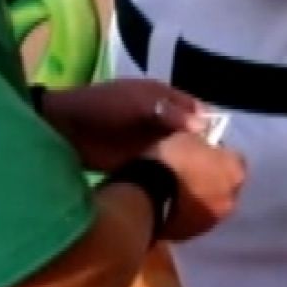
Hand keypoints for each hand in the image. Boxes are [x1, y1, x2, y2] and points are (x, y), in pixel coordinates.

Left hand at [44, 80, 207, 172]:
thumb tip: (204, 126)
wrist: (63, 128)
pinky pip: (160, 168)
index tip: (223, 147)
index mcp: (166, 100)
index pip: (198, 112)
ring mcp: (151, 143)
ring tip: (203, 182)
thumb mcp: (139, 102)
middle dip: (202, 149)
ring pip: (178, 153)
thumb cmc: (104, 106)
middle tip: (216, 169)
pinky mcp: (138, 162)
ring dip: (187, 163)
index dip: (211, 127)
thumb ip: (171, 112)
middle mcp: (163, 121)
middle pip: (191, 135)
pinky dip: (169, 175)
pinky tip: (180, 187)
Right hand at [146, 131, 246, 241]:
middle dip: (212, 181)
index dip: (218, 155)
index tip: (201, 153)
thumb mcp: (187, 137)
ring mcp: (213, 221)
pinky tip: (169, 209)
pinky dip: (186, 215)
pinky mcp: (192, 236)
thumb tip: (204, 147)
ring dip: (200, 201)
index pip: (234, 159)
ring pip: (210, 207)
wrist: (145, 197)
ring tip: (177, 194)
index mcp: (236, 172)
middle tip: (190, 175)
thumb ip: (202, 143)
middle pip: (225, 186)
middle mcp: (231, 199)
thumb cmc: (169, 161)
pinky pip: (193, 222)